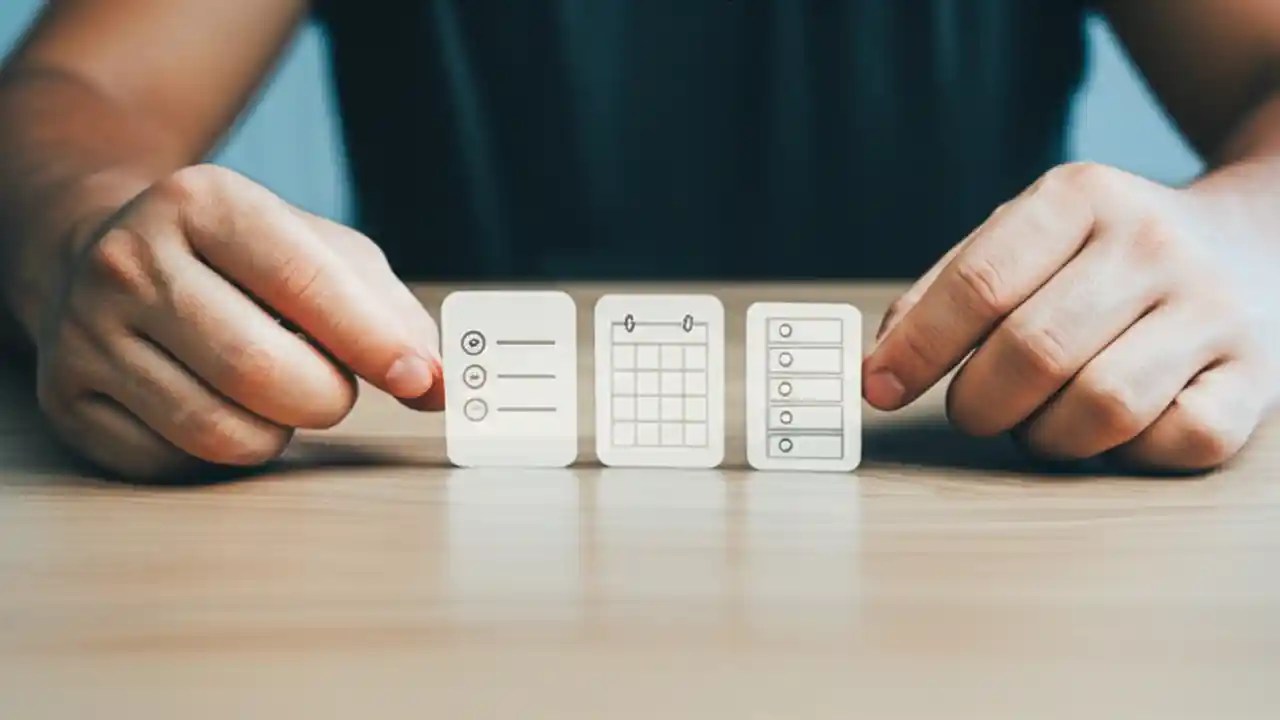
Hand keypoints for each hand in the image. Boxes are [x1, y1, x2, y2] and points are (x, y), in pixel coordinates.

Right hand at [33, 165, 441, 478]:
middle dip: (326, 397)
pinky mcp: (70, 401)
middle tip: (332, 387)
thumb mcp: (323, 252)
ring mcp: (87, 333)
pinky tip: (219, 406)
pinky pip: (178, 463)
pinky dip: (224, 454)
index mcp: (203, 202)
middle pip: (260, 370)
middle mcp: (130, 260)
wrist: (105, 252)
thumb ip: (390, 313)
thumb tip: (436, 387)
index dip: (372, 342)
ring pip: (221, 432)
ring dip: (278, 432)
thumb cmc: (244, 260)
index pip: (302, 282)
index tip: (421, 379)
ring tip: (273, 393)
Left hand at [863, 162, 1278, 471]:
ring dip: (1047, 436)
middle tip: (974, 409)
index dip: (917, 349)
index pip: (980, 284)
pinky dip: (1127, 453)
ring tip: (1042, 418)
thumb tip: (879, 366)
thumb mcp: (1024, 237)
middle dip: (978, 403)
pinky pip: (1176, 441)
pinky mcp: (1257, 375)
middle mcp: (1153, 245)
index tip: (878, 389)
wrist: (1253, 240)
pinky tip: (1116, 426)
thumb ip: (945, 291)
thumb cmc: (1103, 256)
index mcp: (1082, 197)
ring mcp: (1214, 309)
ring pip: (1101, 408)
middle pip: (1033, 352)